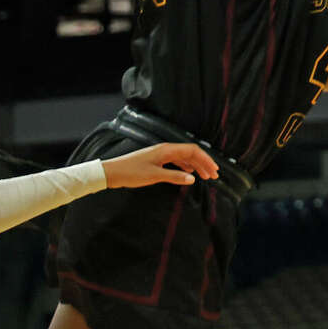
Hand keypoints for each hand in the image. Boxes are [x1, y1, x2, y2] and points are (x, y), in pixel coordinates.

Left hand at [102, 143, 219, 188]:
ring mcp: (161, 154)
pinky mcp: (156, 160)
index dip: (206, 160)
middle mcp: (166, 149)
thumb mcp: (155, 176)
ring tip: (205, 175)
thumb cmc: (131, 172)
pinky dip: (186, 167)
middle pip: (191, 153)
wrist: (112, 172)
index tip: (214, 170)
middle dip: (204, 163)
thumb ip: (175, 177)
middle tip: (214, 175)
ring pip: (184, 157)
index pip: (193, 151)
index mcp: (167, 150)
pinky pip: (176, 161)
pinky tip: (189, 173)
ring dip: (196, 166)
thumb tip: (193, 179)